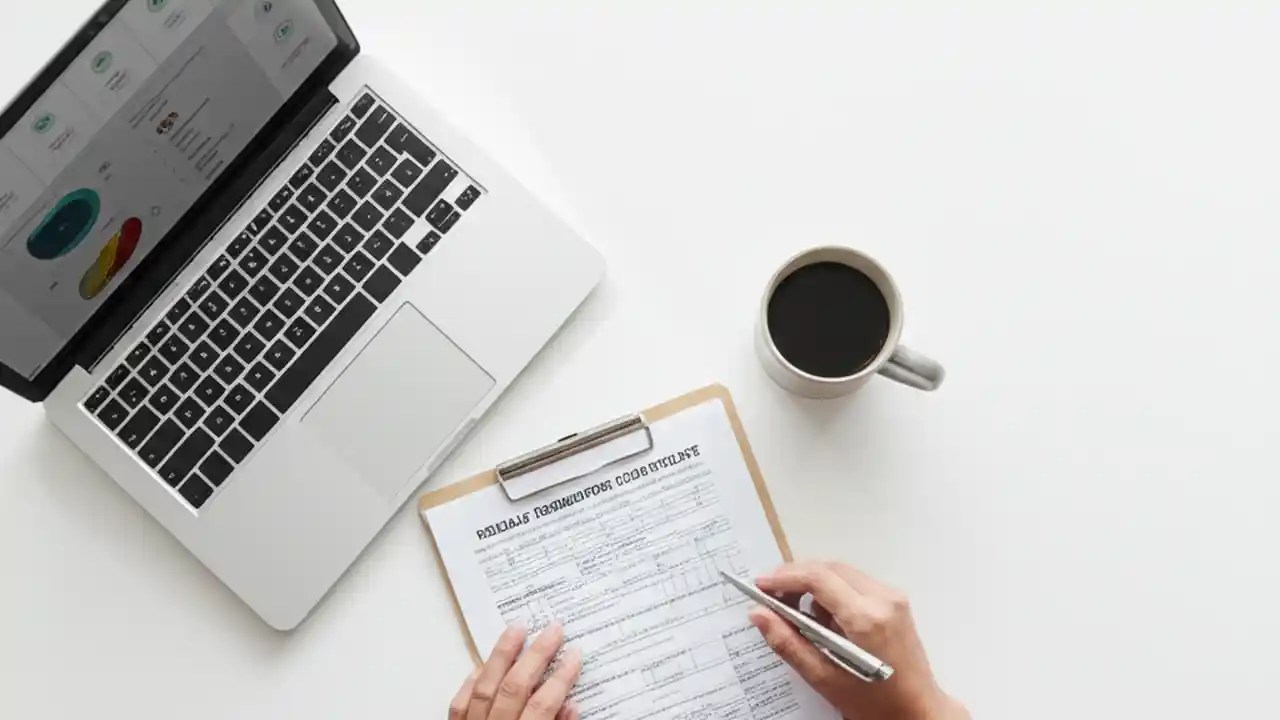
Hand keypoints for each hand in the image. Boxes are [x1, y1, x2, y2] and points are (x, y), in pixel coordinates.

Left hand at [450, 622, 582, 719]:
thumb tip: (571, 706)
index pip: (543, 705)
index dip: (561, 678)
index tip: (575, 653)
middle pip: (515, 686)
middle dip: (536, 655)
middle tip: (554, 629)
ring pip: (485, 687)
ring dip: (502, 654)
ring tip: (518, 627)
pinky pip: (460, 703)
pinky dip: (472, 682)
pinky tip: (482, 664)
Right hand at [748, 562, 967, 719]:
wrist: (918, 712)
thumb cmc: (874, 703)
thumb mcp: (824, 679)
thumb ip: (788, 644)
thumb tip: (759, 614)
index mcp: (866, 618)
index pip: (818, 578)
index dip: (784, 577)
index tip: (760, 586)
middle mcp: (883, 598)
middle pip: (829, 568)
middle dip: (796, 576)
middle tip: (771, 596)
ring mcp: (893, 597)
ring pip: (842, 572)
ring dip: (814, 583)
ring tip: (795, 611)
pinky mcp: (896, 601)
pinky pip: (855, 582)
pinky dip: (833, 591)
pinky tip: (823, 617)